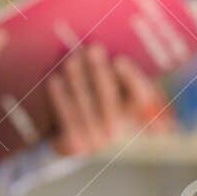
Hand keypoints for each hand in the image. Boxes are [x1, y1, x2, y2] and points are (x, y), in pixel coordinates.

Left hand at [47, 46, 162, 157]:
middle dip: (100, 72)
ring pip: (85, 106)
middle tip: (93, 50)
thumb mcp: (115, 88)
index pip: (142, 98)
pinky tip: (54, 79)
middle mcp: (118, 133)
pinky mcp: (73, 145)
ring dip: (78, 80)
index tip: (119, 60)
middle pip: (110, 100)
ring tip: (72, 60)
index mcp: (135, 118)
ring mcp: (96, 142)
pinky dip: (61, 98)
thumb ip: (124, 74)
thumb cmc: (95, 101)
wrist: (66, 135)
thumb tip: (119, 55)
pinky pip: (67, 117)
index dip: (131, 80)